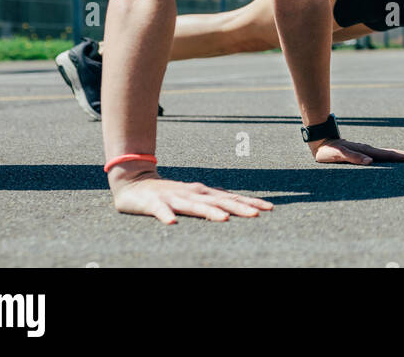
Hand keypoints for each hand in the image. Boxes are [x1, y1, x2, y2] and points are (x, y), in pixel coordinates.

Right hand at [110, 170, 272, 223]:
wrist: (133, 181)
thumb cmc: (168, 192)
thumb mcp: (194, 196)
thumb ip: (212, 201)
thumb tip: (236, 204)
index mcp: (203, 193)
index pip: (231, 198)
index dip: (250, 202)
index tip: (270, 208)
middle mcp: (192, 193)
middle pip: (219, 201)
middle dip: (238, 207)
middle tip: (257, 215)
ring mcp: (173, 197)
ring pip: (194, 205)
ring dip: (209, 212)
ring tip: (223, 219)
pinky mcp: (153, 203)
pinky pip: (159, 211)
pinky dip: (165, 215)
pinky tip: (172, 222)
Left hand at [310, 138, 403, 164]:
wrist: (322, 141)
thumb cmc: (328, 151)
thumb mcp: (339, 155)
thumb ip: (353, 157)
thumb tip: (370, 162)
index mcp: (368, 151)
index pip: (390, 155)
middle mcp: (371, 150)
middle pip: (395, 153)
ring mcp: (370, 151)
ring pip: (391, 154)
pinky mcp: (366, 154)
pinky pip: (384, 156)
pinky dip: (394, 158)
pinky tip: (398, 162)